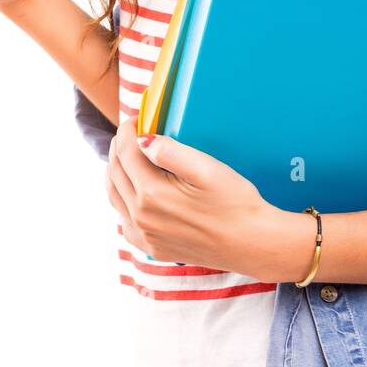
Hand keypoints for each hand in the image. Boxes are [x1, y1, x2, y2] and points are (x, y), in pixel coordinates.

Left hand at [105, 120, 288, 278]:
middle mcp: (140, 217)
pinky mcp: (152, 248)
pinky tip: (135, 191)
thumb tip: (142, 140)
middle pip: (115, 173)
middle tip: (130, 132)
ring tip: (128, 156)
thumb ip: (170, 151)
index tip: (136, 118)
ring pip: (114, 196)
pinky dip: (123, 199)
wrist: (251, 243)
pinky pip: (124, 220)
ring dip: (116, 172)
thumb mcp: (206, 168)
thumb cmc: (235, 203)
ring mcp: (144, 236)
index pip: (126, 152)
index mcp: (151, 193)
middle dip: (119, 147)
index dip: (127, 130)